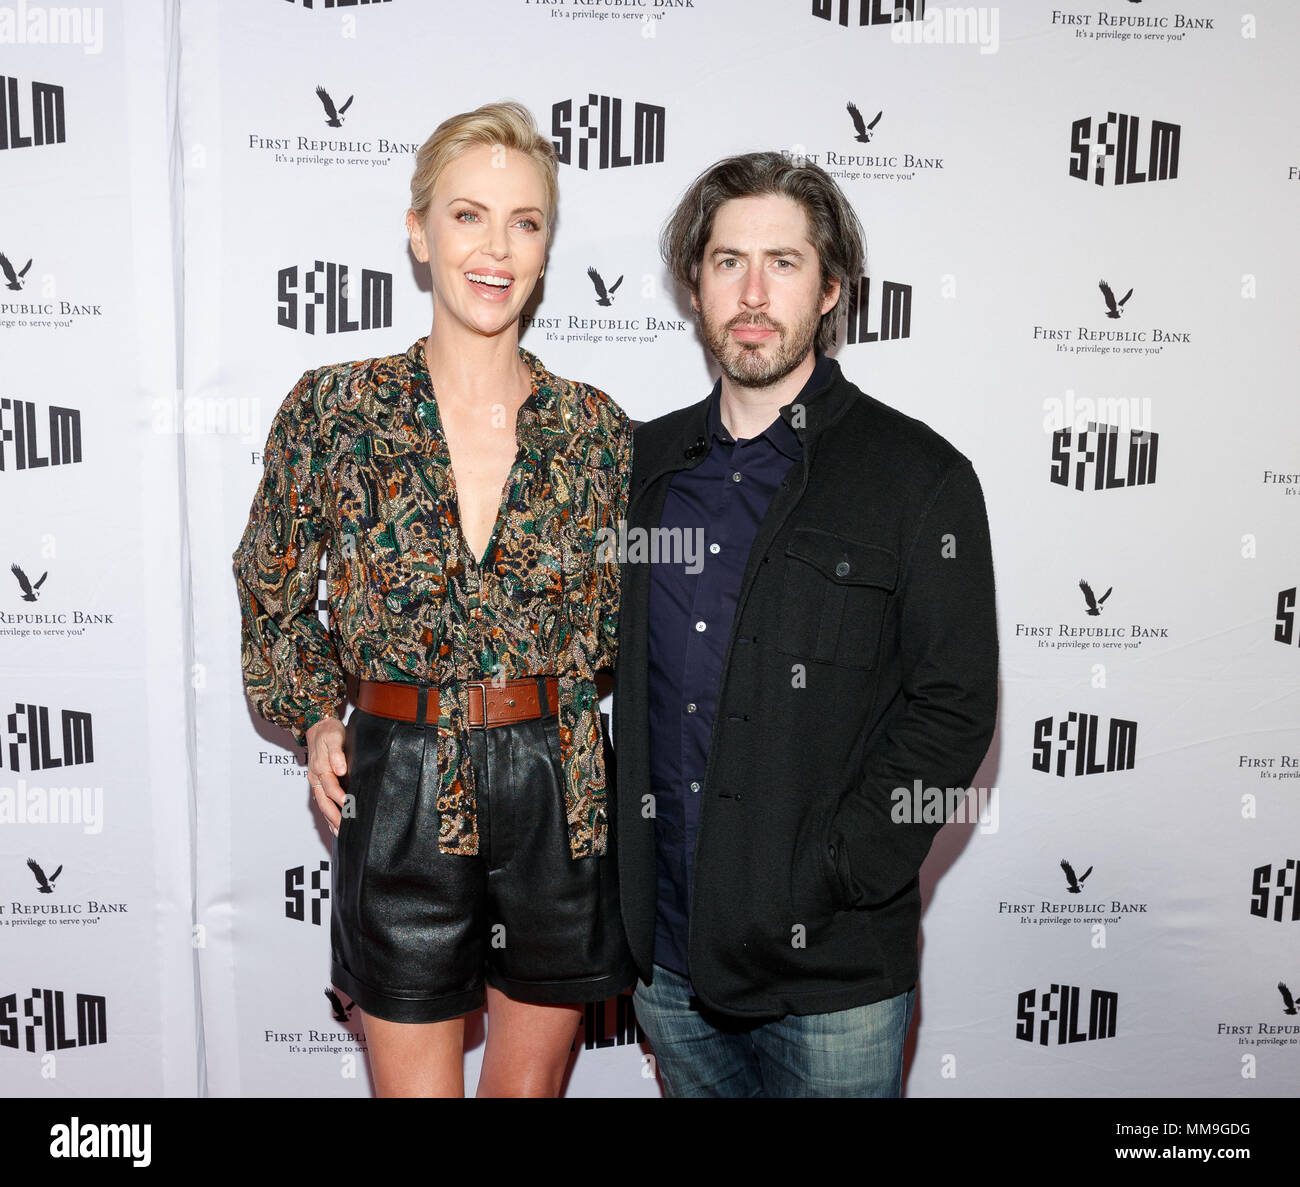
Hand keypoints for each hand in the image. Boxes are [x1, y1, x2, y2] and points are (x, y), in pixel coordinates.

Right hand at [306, 717, 347, 834]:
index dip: (340, 798)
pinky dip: (327, 813)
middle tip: (344, 829)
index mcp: (320, 768)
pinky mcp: (318, 782)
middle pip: (324, 801)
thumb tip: (339, 769)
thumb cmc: (328, 732)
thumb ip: (336, 753)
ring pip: (322, 804)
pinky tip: (333, 823)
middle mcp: (316, 777)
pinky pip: (321, 800)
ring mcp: (315, 781)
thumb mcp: (334, 738)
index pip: (330, 787)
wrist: (318, 726)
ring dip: (330, 819)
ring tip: (339, 832)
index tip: (349, 807)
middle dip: (333, 816)